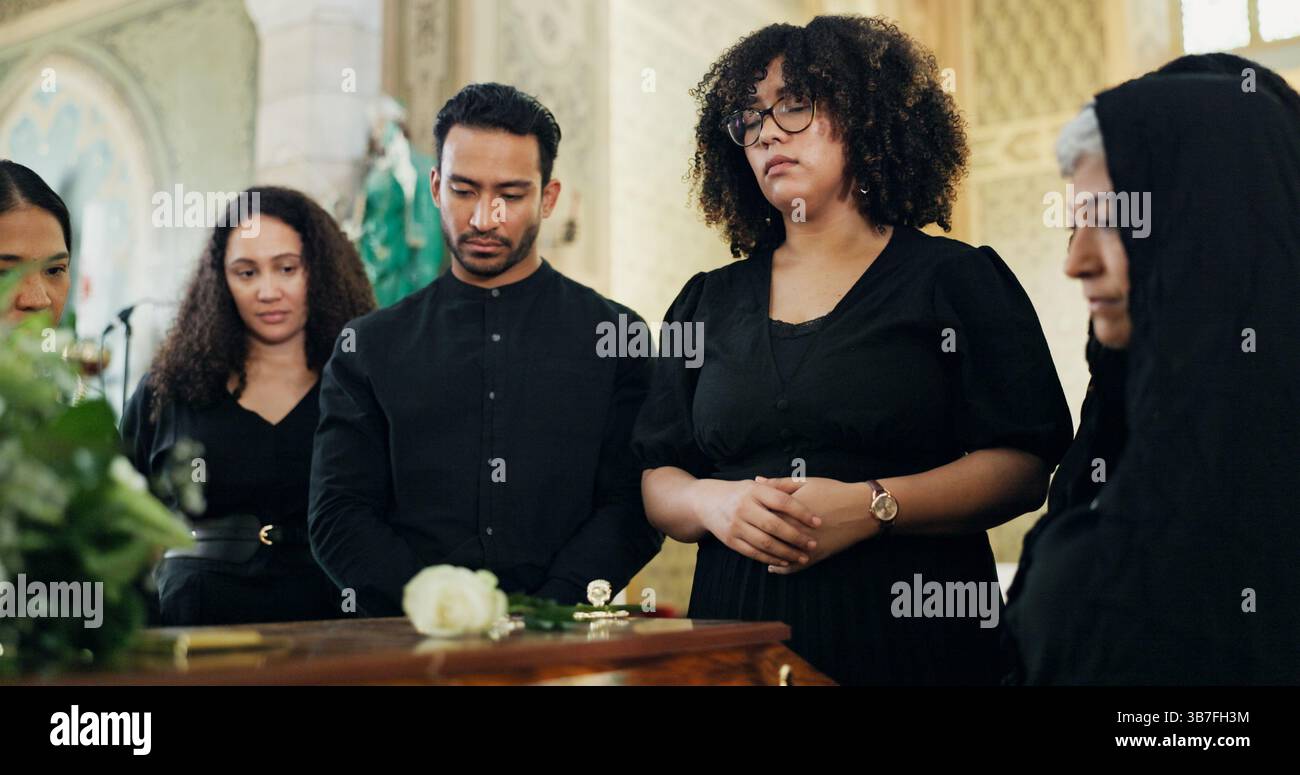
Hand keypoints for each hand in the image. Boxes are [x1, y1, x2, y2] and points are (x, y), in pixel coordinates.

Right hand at [690, 478, 822, 567]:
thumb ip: (780, 487)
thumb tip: (805, 487)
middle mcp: (743, 507)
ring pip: (765, 542)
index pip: (782, 501)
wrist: (706, 502)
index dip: (801, 512)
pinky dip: (771, 559)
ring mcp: (735, 525)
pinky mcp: (730, 540)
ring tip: (803, 557)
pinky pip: (753, 552)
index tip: (818, 522)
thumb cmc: (740, 493)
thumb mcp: (756, 485)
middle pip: (774, 525)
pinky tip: (785, 561)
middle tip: (813, 544)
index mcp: (754, 491)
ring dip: (786, 552)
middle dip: (796, 537)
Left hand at [756, 476, 880, 573]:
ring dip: (765, 555)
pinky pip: (793, 568)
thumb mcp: (805, 482)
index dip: (750, 517)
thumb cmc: (832, 491)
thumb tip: (757, 481)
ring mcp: (803, 547)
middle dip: (754, 536)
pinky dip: (781, 569)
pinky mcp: (814, 557)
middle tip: (745, 533)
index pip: (760, 517)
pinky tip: (773, 567)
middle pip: (766, 537)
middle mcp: (793, 531)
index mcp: (787, 511)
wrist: (860, 509)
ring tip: (756, 552)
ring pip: (777, 555)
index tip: (742, 515)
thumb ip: (779, 484)